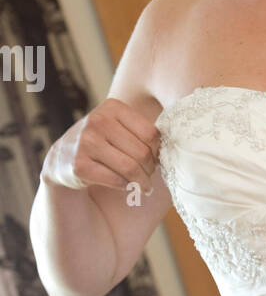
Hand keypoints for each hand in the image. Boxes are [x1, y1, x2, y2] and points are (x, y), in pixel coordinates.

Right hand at [41, 98, 161, 192]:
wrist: (62, 158)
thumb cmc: (100, 142)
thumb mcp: (117, 126)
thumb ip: (140, 132)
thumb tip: (174, 148)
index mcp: (112, 107)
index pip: (151, 133)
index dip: (158, 150)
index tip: (157, 160)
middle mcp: (97, 121)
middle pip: (142, 152)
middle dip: (151, 169)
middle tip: (150, 177)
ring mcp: (86, 142)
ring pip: (131, 168)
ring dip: (142, 182)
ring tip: (145, 187)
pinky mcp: (80, 165)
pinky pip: (116, 180)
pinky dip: (127, 187)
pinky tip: (128, 187)